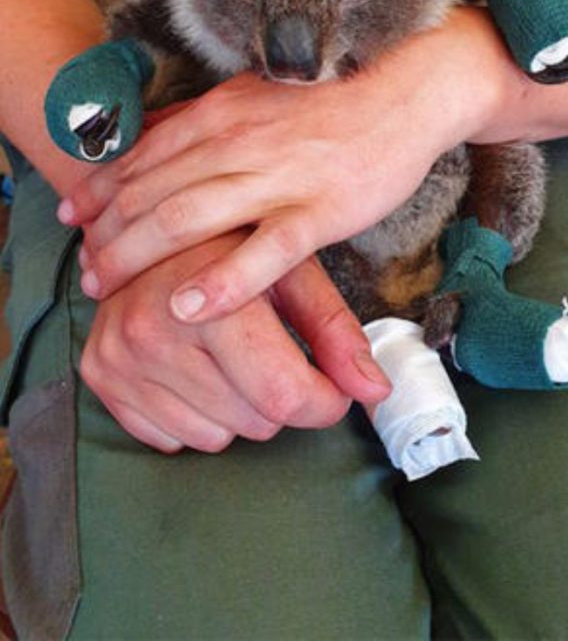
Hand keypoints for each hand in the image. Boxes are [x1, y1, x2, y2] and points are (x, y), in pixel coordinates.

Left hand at [62, 57, 476, 321]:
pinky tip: (190, 307)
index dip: (99, 194)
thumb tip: (151, 132)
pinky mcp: (321, 210)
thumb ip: (205, 116)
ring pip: (189, 219)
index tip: (76, 223)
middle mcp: (239, 141)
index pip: (141, 156)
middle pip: (151, 193)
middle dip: (107, 237)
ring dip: (139, 259)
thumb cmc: (334, 97)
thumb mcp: (257, 93)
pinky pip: (264, 251)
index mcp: (222, 112)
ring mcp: (280, 176)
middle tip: (87, 273)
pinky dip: (223, 281)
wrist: (408, 90)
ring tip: (110, 292)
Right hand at [80, 231, 391, 451]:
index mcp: (212, 302)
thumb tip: (376, 390)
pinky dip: (196, 414)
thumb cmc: (235, 244)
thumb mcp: (295, 272)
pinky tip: (196, 365)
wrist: (154, 220)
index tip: (334, 388)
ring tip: (231, 352)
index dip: (325, 401)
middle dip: (280, 396)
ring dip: (238, 407)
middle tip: (272, 348)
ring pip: (216, 437)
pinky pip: (170, 440)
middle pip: (256, 421)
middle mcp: (154, 332)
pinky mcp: (98, 376)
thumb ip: (336, 332)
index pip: (284, 395)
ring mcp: (119, 357)